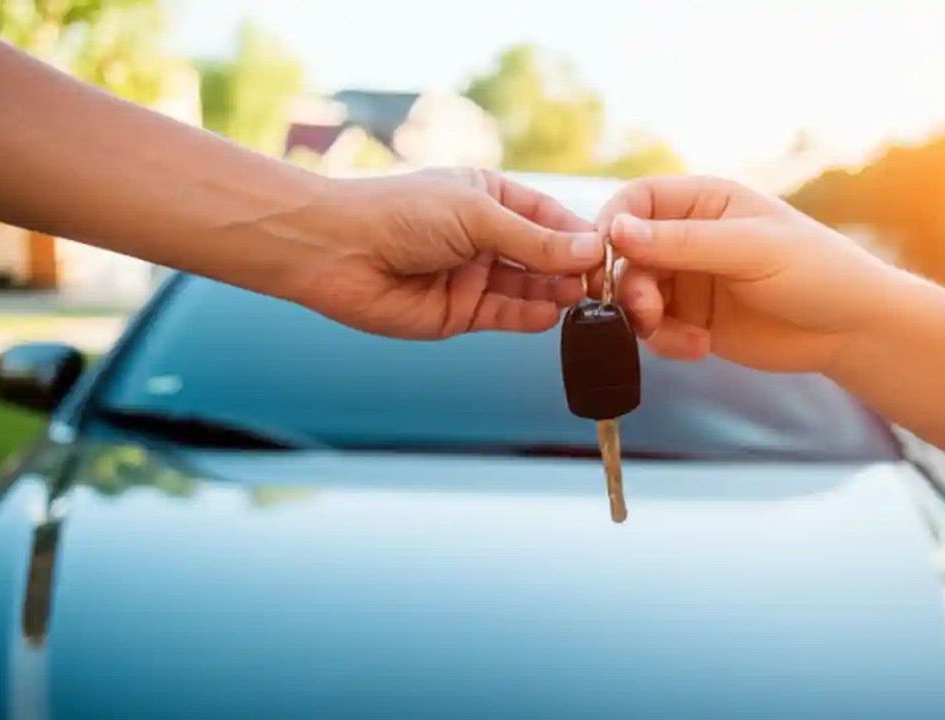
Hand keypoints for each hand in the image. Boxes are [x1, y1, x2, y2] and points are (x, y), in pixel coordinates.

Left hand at [290, 168, 602, 338]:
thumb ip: (534, 240)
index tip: (607, 251)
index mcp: (489, 197)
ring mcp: (473, 275)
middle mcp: (484, 236)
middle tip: (601, 282)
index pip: (548, 218)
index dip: (577, 235)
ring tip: (582, 298)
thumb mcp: (477, 216)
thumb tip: (591, 250)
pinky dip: (530, 316)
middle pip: (543, 256)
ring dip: (556, 293)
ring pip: (529, 289)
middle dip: (571, 268)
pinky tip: (552, 314)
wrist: (337, 252)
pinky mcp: (460, 312)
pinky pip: (506, 315)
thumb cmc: (400, 213)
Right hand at [598, 176, 895, 372]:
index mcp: (703, 202)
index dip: (613, 225)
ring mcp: (688, 280)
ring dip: (644, 319)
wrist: (851, 330)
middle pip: (626, 253)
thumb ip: (683, 242)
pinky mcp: (691, 320)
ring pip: (634, 296)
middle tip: (646, 311)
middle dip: (629, 284)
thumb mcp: (751, 249)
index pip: (637, 200)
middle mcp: (688, 238)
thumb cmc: (816, 271)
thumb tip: (617, 230)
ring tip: (680, 335)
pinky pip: (654, 330)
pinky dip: (666, 342)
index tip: (605, 256)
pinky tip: (699, 348)